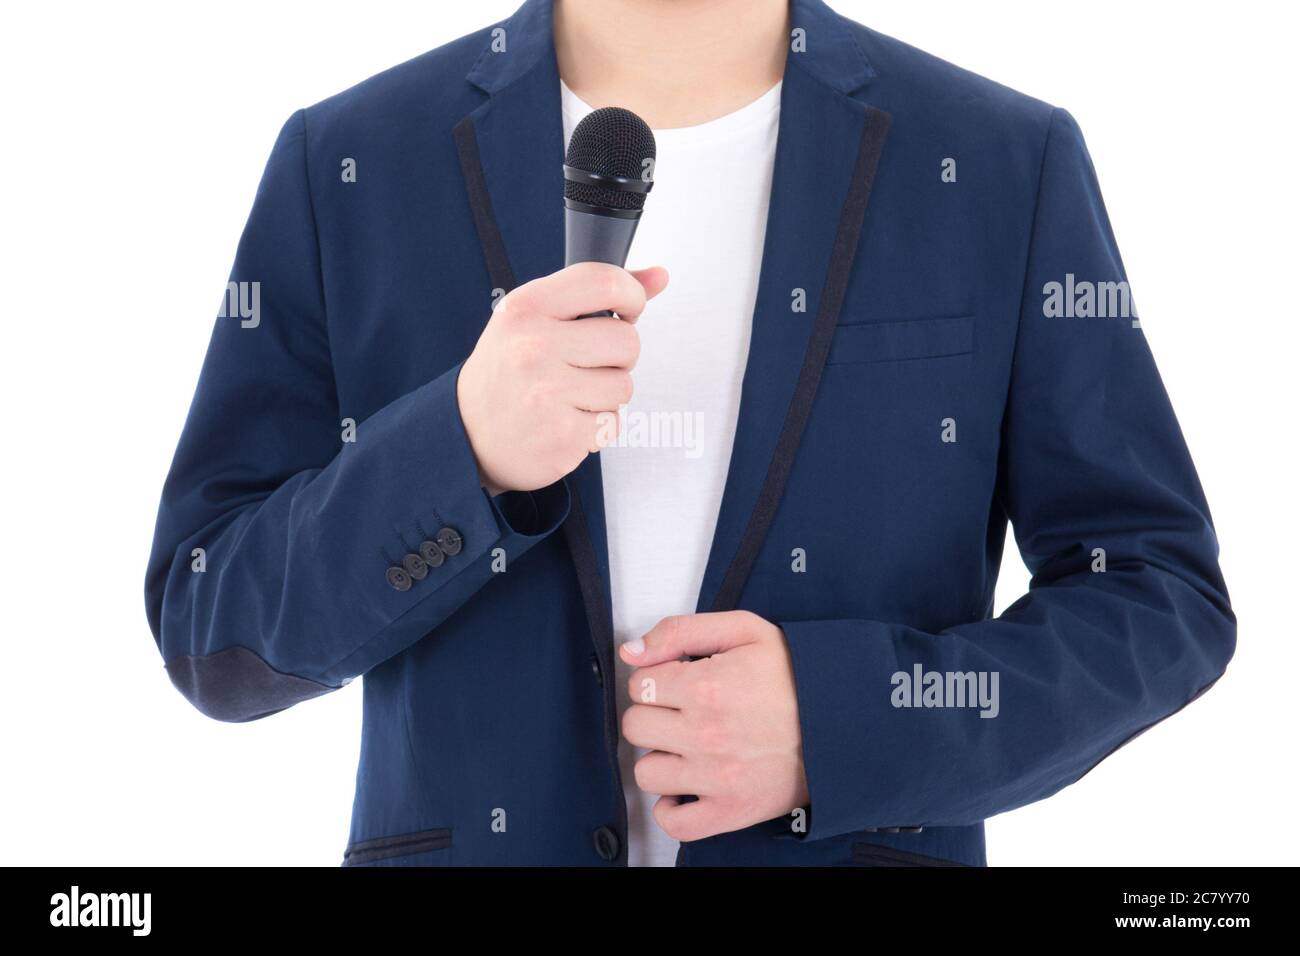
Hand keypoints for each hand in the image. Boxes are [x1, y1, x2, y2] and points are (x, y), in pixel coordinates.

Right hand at [457, 262, 669, 495]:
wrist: (466, 435)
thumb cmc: (507, 373)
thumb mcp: (535, 318)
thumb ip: (595, 294)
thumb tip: (658, 276)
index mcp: (526, 308)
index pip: (604, 281)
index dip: (632, 294)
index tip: (630, 308)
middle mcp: (533, 347)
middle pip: (627, 340)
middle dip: (619, 356)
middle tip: (588, 364)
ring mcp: (547, 394)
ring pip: (624, 385)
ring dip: (607, 394)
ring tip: (570, 395)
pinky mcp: (562, 435)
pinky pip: (613, 422)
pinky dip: (597, 425)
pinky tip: (565, 419)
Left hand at [619, 611, 809, 841]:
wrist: (843, 720)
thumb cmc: (795, 675)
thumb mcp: (744, 631)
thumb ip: (680, 631)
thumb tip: (631, 652)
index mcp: (707, 685)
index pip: (639, 685)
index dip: (655, 680)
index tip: (677, 684)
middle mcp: (706, 733)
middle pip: (635, 726)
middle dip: (653, 715)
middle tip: (682, 713)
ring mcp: (716, 776)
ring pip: (646, 772)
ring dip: (660, 759)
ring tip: (686, 747)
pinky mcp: (730, 810)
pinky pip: (674, 822)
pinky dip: (672, 808)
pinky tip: (686, 786)